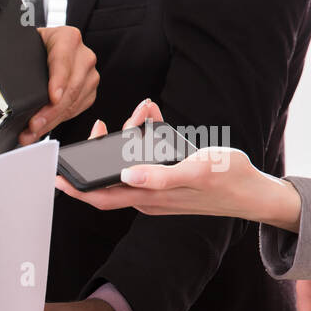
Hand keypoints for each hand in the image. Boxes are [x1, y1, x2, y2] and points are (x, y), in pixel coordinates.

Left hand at [18, 26, 99, 144]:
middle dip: (51, 110)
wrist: (48, 48)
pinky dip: (57, 122)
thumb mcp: (27, 44)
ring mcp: (89, 74)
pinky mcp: (88, 90)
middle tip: (34, 124)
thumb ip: (20, 55)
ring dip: (52, 121)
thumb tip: (2, 77)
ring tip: (32, 132)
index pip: (63, 61)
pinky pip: (76, 110)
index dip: (58, 81)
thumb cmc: (35, 46)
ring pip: (74, 102)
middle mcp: (84, 56)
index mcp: (68, 38)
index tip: (52, 97)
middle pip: (71, 87)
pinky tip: (41, 129)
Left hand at [55, 100, 304, 230]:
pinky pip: (148, 155)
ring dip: (130, 136)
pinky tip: (152, 117)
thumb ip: (161, 176)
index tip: (56, 175)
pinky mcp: (168, 176)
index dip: (76, 188)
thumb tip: (127, 174)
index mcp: (149, 197)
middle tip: (102, 125)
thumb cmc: (229, 181)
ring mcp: (158, 186)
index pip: (101, 196)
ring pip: (129, 161)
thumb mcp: (197, 172)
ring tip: (142, 112)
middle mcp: (147, 195)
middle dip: (101, 149)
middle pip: (110, 174)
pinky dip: (147, 135)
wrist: (255, 191)